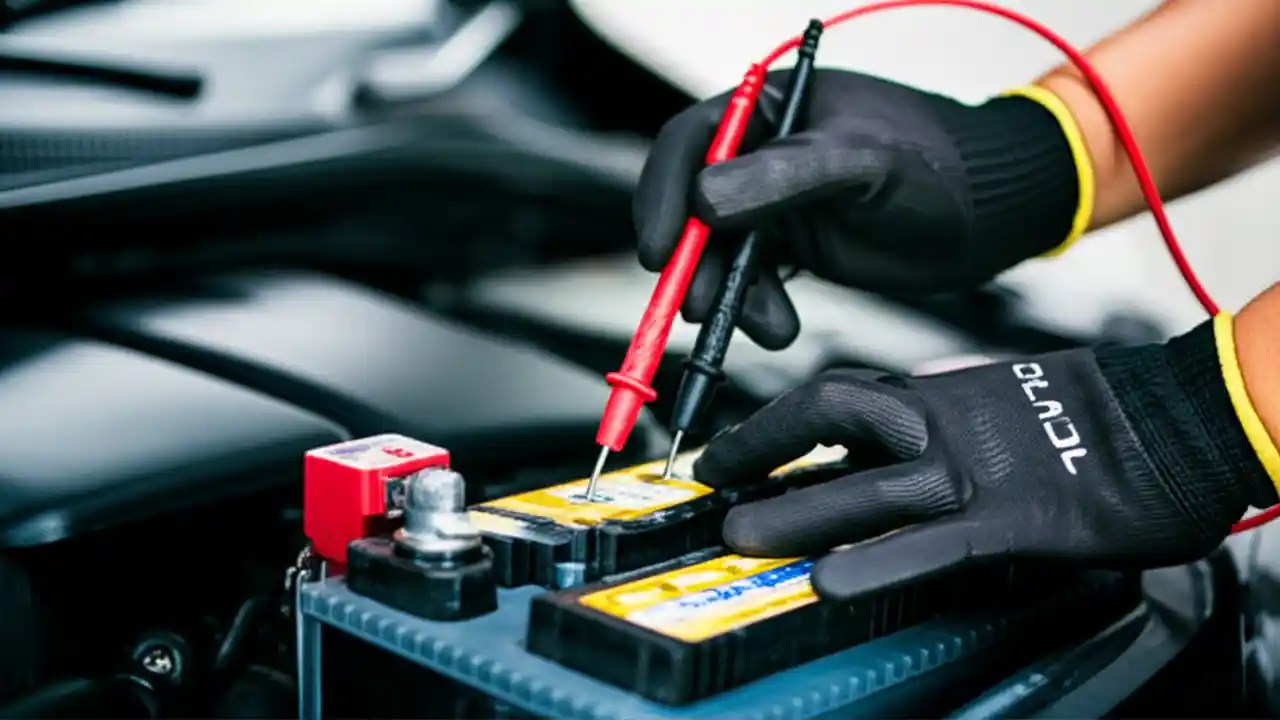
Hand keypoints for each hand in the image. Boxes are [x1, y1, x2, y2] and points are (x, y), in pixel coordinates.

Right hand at [634, 69, 1083, 348]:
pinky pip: (747, 280)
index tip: (658, 251)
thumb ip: (784, 176)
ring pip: (717, 253)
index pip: (690, 143)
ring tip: (765, 326)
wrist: (987, 218)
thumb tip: (703, 202)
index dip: (662, 196)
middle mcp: (759, 154)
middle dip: (692, 262)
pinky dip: (753, 308)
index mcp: (770, 109)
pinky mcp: (788, 246)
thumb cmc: (937, 167)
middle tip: (696, 307)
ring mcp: (771, 203)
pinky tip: (776, 327)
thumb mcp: (861, 162)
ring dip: (727, 295)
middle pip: (691, 206)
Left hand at [692, 319, 1276, 600]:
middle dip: (761, 452)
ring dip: (796, 513)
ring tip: (740, 534)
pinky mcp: (1017, 521)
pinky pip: (934, 545)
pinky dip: (878, 565)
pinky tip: (832, 584)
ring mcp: (976, 472)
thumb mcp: (992, 404)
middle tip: (710, 484)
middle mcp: (942, 425)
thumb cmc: (1093, 417)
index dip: (768, 426)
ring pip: (867, 489)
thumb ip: (930, 422)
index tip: (724, 452)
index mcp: (936, 396)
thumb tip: (871, 451)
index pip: (832, 399)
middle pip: (831, 422)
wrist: (1182, 421)